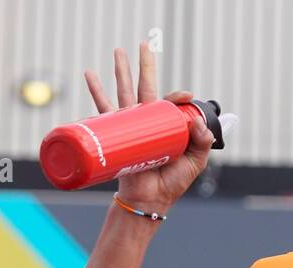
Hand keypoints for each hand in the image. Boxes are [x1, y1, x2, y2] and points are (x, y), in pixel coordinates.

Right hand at [82, 42, 214, 214]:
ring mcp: (130, 126)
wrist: (149, 200)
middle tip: (144, 43)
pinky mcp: (116, 134)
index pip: (170, 102)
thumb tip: (198, 122)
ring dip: (120, 71)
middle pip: (145, 86)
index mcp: (165, 125)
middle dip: (144, 65)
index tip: (187, 95)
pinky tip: (90, 74)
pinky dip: (96, 91)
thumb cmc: (172, 183)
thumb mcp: (195, 161)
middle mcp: (146, 121)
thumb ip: (202, 142)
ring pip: (124, 91)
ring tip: (117, 51)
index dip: (178, 95)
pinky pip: (104, 110)